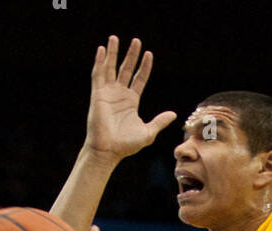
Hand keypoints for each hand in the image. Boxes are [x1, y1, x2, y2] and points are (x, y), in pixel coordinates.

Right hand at [85, 36, 175, 163]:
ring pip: (110, 68)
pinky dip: (99, 62)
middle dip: (131, 55)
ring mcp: (108, 93)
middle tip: (136, 40)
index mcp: (131, 101)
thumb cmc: (126, 145)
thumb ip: (159, 122)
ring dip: (112, 53)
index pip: (139, 79)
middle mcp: (119, 95)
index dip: (144, 67)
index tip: (149, 54)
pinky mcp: (98, 95)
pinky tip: (101, 50)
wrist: (108, 150)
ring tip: (114, 38)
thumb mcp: (148, 133)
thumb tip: (174, 114)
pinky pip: (98, 75)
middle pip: (126, 69)